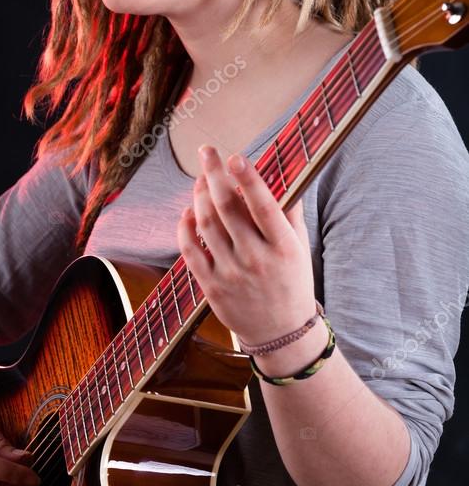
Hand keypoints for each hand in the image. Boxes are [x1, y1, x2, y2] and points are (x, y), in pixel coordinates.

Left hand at [176, 145, 316, 345]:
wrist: (281, 334)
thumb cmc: (292, 283)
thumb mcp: (300, 248)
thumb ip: (290, 213)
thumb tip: (281, 176)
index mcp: (282, 247)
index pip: (263, 206)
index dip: (248, 179)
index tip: (235, 157)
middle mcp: (256, 259)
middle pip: (228, 207)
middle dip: (214, 174)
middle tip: (207, 151)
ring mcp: (230, 273)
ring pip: (206, 223)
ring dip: (199, 194)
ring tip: (200, 179)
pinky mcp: (211, 286)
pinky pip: (190, 249)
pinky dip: (185, 226)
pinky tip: (188, 210)